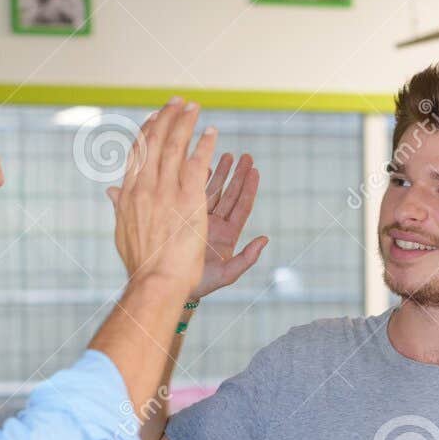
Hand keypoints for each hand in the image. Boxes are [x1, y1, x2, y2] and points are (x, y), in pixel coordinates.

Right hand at [107, 100, 215, 291]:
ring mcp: (167, 191)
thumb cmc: (140, 263)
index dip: (146, 132)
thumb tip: (111, 191)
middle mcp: (146, 187)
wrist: (155, 280)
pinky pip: (197, 163)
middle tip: (176, 101)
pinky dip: (204, 145)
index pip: (138, 154)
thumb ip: (119, 206)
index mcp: (130, 193)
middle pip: (156, 142)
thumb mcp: (123, 231)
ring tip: (194, 107)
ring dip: (185, 123)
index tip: (153, 117)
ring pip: (176, 146)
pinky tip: (211, 131)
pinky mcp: (189, 199)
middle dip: (166, 118)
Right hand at [192, 152, 267, 297]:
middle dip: (238, 174)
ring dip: (221, 173)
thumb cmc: (203, 283)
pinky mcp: (186, 217)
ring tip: (228, 155)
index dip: (249, 188)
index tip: (255, 170)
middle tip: (246, 156)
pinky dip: (199, 180)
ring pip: (214, 191)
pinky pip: (195, 195)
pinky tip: (202, 165)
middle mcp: (217, 224)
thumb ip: (247, 258)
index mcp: (229, 235)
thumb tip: (265, 239)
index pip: (242, 206)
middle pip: (231, 194)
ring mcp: (202, 219)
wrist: (174, 284)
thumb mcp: (228, 274)